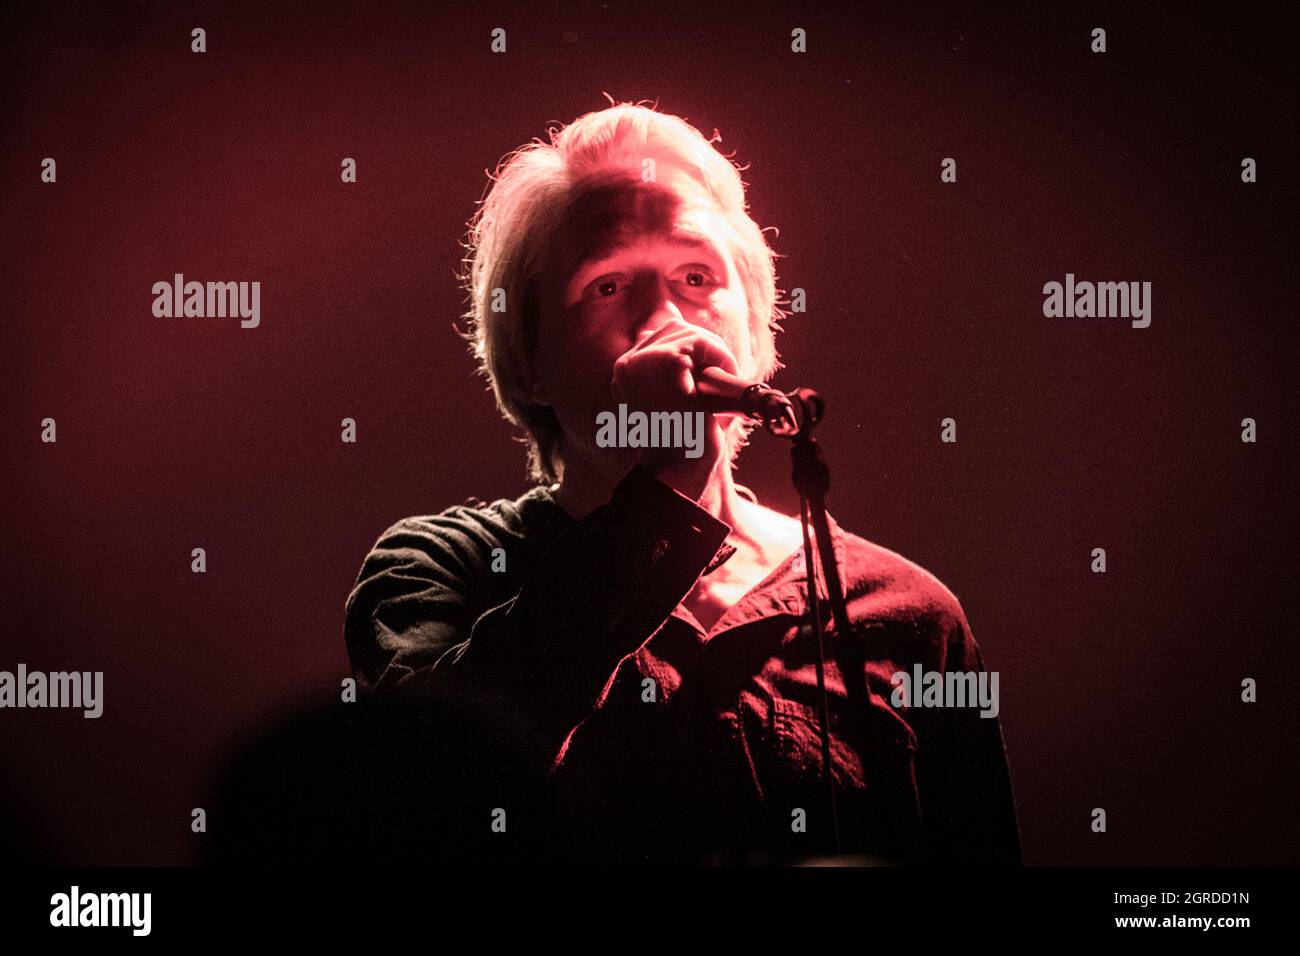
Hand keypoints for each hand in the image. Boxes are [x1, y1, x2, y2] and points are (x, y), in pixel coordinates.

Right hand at [606, 320, 740, 497]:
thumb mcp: (677, 401)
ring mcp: (644, 360)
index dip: (691, 347)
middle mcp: (627, 364)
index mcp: (625, 373)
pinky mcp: (667, 362)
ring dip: (715, 353)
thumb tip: (685, 329)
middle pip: (674, 327)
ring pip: (690, 332)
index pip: (660, 336)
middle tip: (721, 375)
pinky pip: (703, 342)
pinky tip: (724, 380)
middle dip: (705, 346)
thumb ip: (680, 369)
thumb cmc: (682, 442)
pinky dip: (721, 357)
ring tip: (722, 382)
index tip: (706, 373)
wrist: (679, 471)